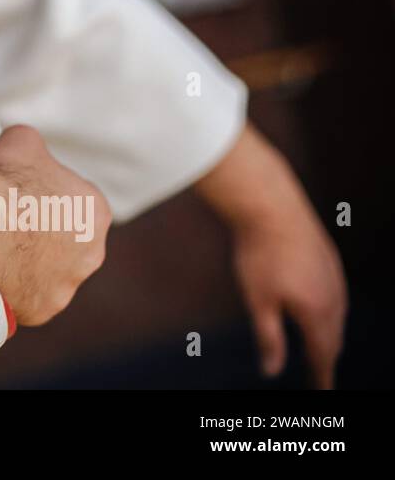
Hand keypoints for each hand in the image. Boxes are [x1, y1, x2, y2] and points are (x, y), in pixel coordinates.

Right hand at [0, 125, 111, 324]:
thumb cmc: (0, 180)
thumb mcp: (22, 140)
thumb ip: (36, 149)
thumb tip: (27, 149)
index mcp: (95, 211)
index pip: (74, 203)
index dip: (45, 197)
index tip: (22, 196)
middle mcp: (91, 254)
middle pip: (66, 243)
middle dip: (42, 235)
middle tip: (7, 223)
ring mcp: (65, 287)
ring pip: (46, 275)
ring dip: (27, 265)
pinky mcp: (39, 310)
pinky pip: (23, 298)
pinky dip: (8, 287)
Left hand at [232, 208, 346, 387]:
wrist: (270, 206)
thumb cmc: (258, 253)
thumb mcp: (257, 300)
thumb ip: (268, 337)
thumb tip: (271, 370)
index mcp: (317, 311)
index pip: (323, 353)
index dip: (322, 375)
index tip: (322, 391)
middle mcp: (333, 296)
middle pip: (334, 337)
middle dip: (326, 357)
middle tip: (321, 375)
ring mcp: (334, 276)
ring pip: (338, 315)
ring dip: (330, 335)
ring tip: (322, 349)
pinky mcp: (330, 260)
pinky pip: (335, 296)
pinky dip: (330, 313)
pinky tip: (321, 310)